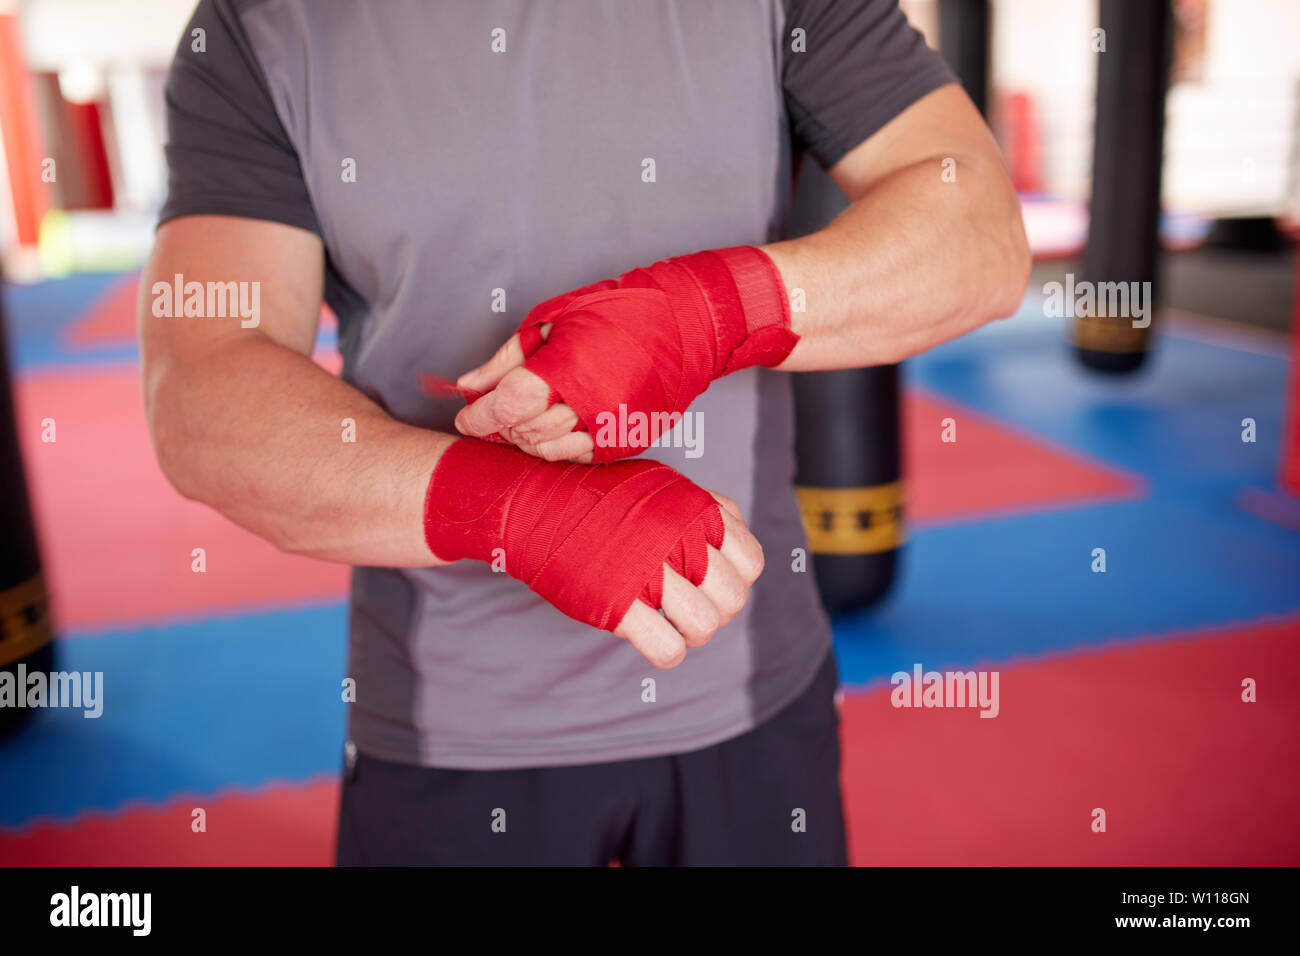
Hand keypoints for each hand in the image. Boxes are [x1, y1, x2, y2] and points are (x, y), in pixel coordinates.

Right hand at [423, 439, 764, 667]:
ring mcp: (648, 569)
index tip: (709, 579)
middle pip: (733, 599)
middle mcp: (679, 536)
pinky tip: (649, 635)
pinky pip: (669, 650)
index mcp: (696, 509)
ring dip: (690, 633)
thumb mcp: (663, 486)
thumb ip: (705, 510)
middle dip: (715, 610)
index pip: (751, 562)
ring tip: (669, 621)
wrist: (537, 505)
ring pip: (706, 627)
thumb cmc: (601, 498)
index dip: (736, 578)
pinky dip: (665, 650)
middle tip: (687, 606)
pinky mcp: (618, 603)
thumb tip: (734, 540)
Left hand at [454, 247, 797, 461]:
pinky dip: (557, 446)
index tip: (465, 417)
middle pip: (525, 431)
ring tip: (524, 418)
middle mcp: (592, 404)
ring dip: (527, 439)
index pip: (507, 405)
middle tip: (491, 413)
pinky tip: (554, 425)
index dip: (478, 416)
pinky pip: (578, 456)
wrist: (685, 323)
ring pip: (550, 451)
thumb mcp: (554, 319)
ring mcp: (613, 427)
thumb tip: (469, 383)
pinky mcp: (627, 440)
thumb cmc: (621, 310)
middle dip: (501, 426)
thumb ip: (508, 356)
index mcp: (569, 368)